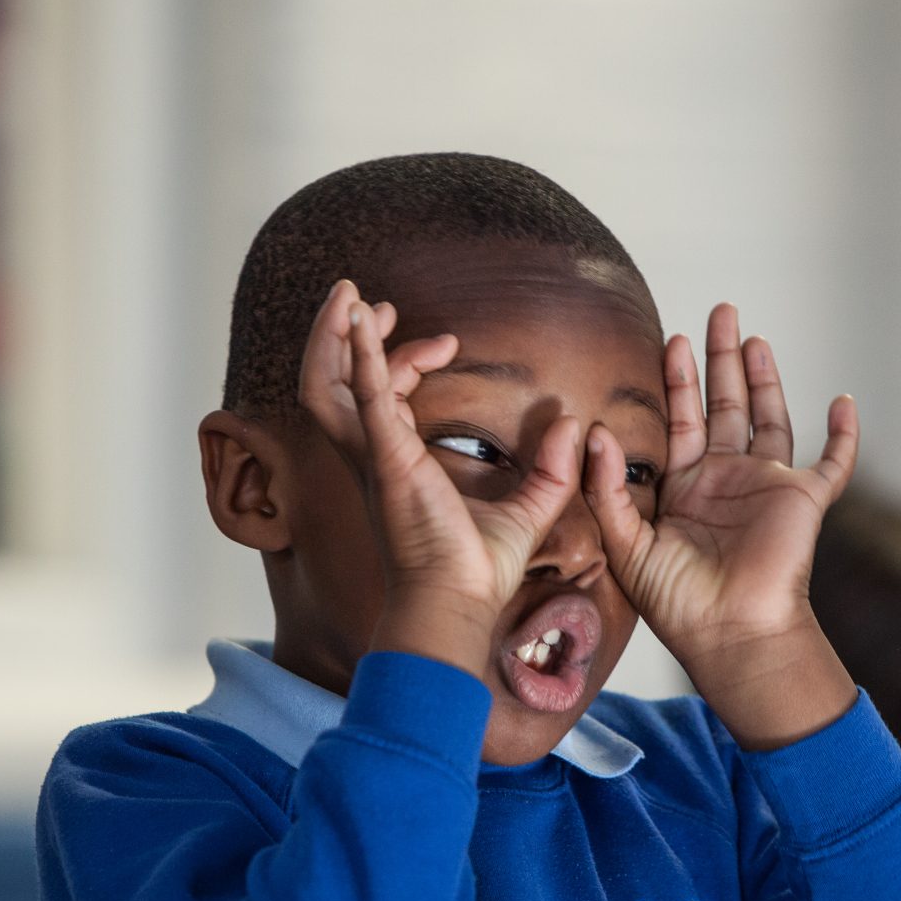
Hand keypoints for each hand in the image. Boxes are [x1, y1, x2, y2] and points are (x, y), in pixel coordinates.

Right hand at [300, 280, 583, 669]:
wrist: (457, 603)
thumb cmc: (476, 571)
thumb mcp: (526, 511)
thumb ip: (550, 469)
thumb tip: (572, 421)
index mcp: (398, 464)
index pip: (384, 398)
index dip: (404, 361)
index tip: (447, 343)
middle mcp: (375, 458)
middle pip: (337, 384)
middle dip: (348, 338)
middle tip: (368, 301)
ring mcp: (375, 457)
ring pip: (328, 385)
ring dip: (336, 338)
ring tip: (351, 297)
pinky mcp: (388, 459)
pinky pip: (365, 396)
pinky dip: (362, 357)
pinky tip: (360, 320)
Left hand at [584, 304, 860, 744]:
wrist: (729, 635)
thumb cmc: (676, 601)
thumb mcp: (626, 543)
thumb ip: (607, 488)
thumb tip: (594, 432)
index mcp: (687, 486)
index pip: (681, 420)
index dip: (678, 381)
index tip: (672, 341)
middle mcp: (728, 479)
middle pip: (726, 404)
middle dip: (722, 359)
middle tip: (719, 311)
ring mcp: (768, 487)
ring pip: (770, 418)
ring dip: (766, 379)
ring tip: (755, 338)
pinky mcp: (804, 501)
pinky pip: (832, 463)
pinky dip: (844, 434)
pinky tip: (844, 400)